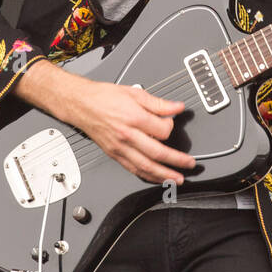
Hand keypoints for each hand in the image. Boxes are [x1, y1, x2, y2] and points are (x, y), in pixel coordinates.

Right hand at [71, 80, 194, 184]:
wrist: (81, 104)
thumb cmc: (104, 97)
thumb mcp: (134, 92)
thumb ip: (158, 103)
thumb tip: (176, 107)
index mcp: (133, 117)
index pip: (161, 130)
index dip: (171, 127)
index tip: (172, 123)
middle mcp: (127, 135)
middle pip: (156, 153)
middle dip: (176, 161)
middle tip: (190, 164)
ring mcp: (120, 147)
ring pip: (145, 166)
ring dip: (164, 175)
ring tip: (178, 179)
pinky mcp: (114, 154)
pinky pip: (133, 169)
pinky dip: (147, 176)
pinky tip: (157, 178)